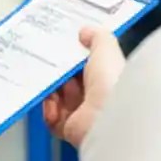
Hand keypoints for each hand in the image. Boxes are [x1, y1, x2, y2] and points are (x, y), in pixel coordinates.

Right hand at [43, 26, 124, 147]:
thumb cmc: (111, 84)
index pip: (87, 65)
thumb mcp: (106, 49)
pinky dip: (48, 111)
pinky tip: (52, 104)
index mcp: (108, 77)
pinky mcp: (71, 128)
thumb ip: (97, 37)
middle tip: (49, 64)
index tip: (60, 48)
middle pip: (69, 81)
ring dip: (50, 91)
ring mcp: (83, 114)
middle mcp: (97, 97)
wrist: (106, 118)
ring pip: (58, 99)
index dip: (72, 57)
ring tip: (49, 85)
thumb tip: (87, 31)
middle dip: (58, 73)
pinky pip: (52, 118)